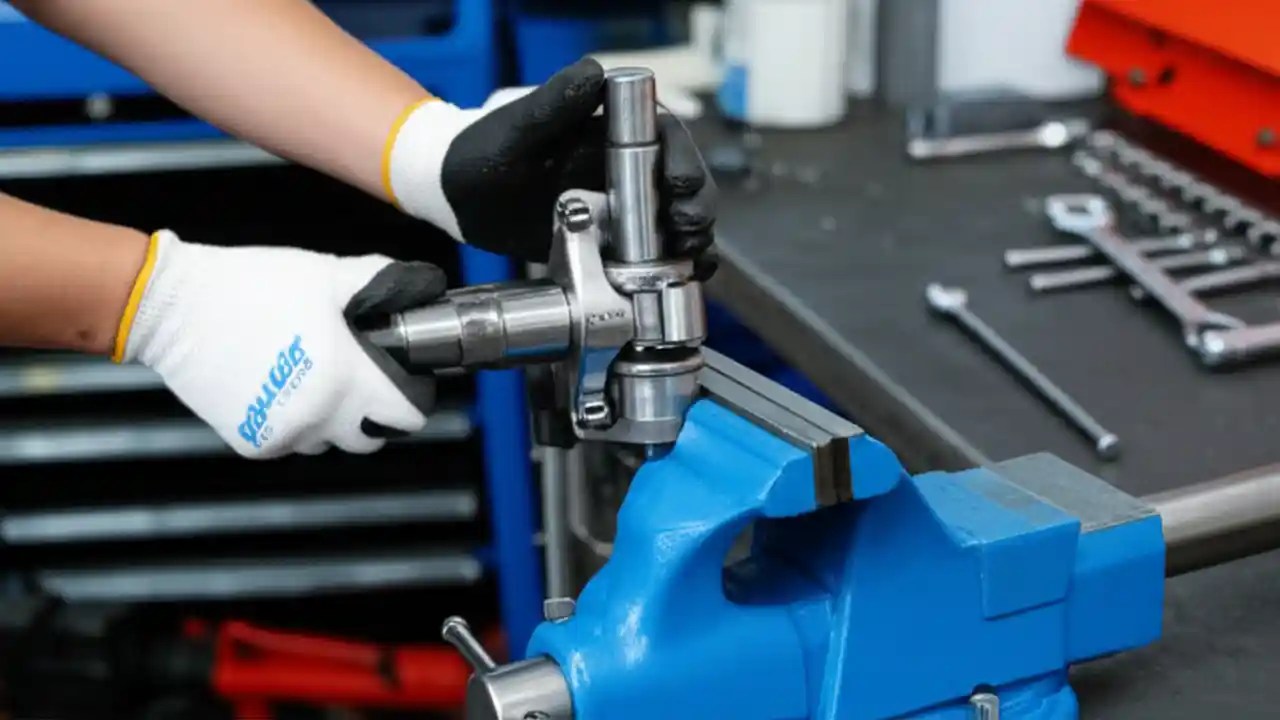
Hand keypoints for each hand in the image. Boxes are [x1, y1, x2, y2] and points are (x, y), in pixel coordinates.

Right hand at [114, 230, 444, 457]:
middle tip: (364, 383)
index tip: (405, 385)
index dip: (412, 402)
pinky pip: (290, 441)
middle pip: (368, 438)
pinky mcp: (251, 442)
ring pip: (327, 441)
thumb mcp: (327, 274)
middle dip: (374, 415)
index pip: (404, 417)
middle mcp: (316, 416)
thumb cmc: (251, 286)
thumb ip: (379, 283)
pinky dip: (294, 423)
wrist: (172, 307)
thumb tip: (419, 284)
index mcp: (344, 379)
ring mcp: (282, 434)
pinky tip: (282, 386)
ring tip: (316, 378)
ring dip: (332, 420)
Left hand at [383, 57, 716, 276]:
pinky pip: (657, 252)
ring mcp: (623, 205)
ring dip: (695, 236)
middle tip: (690, 226)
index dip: (681, 158)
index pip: (664, 136)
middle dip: (696, 202)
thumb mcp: (517, 129)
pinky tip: (689, 276)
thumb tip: (595, 74)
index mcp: (610, 129)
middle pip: (682, 179)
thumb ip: (554, 103)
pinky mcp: (615, 241)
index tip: (680, 183)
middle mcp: (625, 165)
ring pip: (678, 217)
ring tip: (694, 257)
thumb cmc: (483, 152)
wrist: (458, 199)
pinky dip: (678, 265)